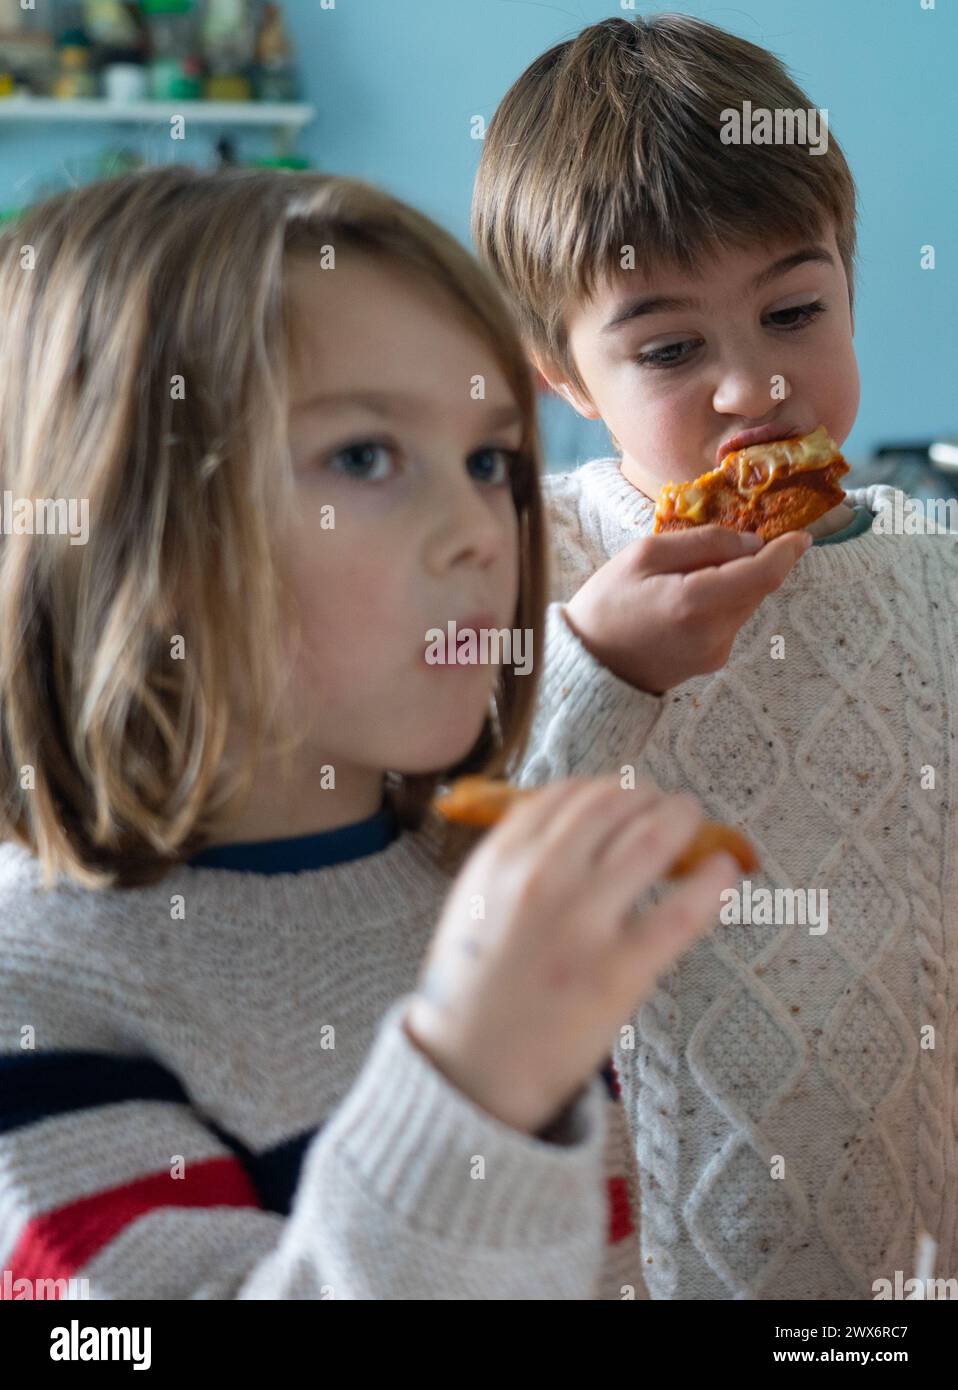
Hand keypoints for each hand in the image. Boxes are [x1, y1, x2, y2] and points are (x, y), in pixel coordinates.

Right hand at [403, 775, 739, 1134]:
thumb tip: (578, 822)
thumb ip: (515, 859)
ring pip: (651, 840)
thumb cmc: (474, 988)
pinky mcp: (621, 970)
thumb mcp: (475, 904)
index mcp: (501, 860)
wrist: (471, 1069)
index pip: (567, 795)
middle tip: (669, 805)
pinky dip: (712, 881)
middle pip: (613, 805)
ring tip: (694, 822)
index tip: (625, 793)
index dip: (606, 787)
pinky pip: (682, 910)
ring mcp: (583, 923)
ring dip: (681, 819)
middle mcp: (541, 879)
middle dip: (649, 796)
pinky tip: (726, 868)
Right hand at [564, 525, 811, 693]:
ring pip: (744, 603)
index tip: (801, 536)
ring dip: (731, 582)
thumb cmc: (607, 604)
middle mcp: (716, 633)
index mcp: (696, 603)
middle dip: (746, 562)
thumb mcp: (643, 555)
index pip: (763, 574)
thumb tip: (751, 542)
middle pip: (756, 587)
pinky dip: (719, 602)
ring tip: (682, 580)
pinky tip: (682, 603)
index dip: (786, 551)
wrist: (589, 666)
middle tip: (706, 550)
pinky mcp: (713, 662)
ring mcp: (717, 652)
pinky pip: (730, 620)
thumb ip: (702, 542)